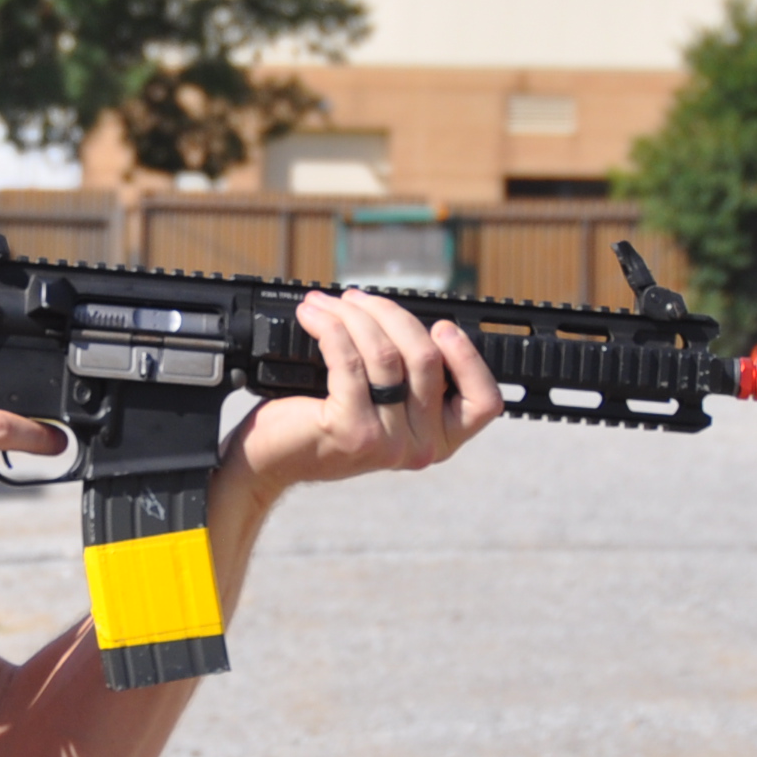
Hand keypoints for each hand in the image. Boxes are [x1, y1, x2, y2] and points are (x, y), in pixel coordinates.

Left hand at [230, 288, 502, 502]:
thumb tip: (404, 314)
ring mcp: (388, 442)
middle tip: (356, 299)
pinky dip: (330, 327)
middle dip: (389, 315)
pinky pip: (349, 360)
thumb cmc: (326, 419)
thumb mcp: (381, 400)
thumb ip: (408, 372)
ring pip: (386, 354)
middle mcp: (421, 448)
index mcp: (439, 440)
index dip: (469, 358)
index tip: (442, 326)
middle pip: (426, 358)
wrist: (272, 457)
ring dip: (354, 316)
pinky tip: (313, 316)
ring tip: (326, 303)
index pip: (484, 403)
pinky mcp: (352, 431)